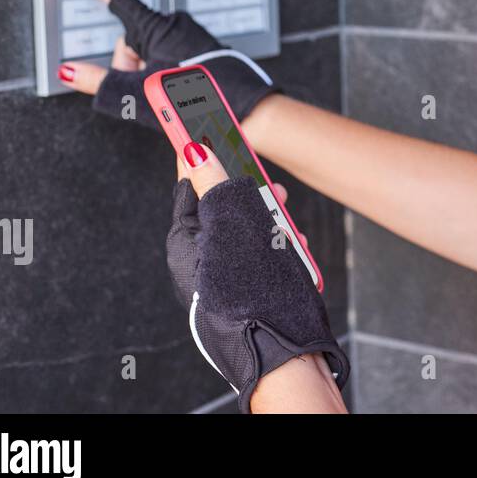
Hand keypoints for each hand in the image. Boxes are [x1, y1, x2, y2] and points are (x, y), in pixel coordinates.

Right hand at [56, 0, 277, 127]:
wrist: (243, 110)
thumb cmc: (197, 100)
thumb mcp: (138, 94)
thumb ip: (99, 81)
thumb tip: (67, 71)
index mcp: (157, 26)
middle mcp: (175, 24)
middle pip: (129, 42)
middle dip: (128, 67)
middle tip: (147, 89)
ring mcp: (189, 36)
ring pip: (148, 54)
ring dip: (148, 75)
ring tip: (170, 94)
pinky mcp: (201, 49)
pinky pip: (167, 60)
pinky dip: (164, 76)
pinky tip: (180, 93)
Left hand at [169, 143, 348, 412]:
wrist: (284, 354)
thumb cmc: (256, 292)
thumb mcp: (235, 224)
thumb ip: (215, 184)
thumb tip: (193, 149)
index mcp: (185, 243)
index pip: (190, 183)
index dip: (205, 154)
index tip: (210, 123)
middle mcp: (198, 260)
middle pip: (222, 204)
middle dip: (249, 193)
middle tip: (272, 189)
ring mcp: (222, 277)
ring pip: (246, 227)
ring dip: (270, 219)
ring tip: (287, 226)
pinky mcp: (247, 288)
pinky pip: (261, 251)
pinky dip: (278, 243)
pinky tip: (291, 249)